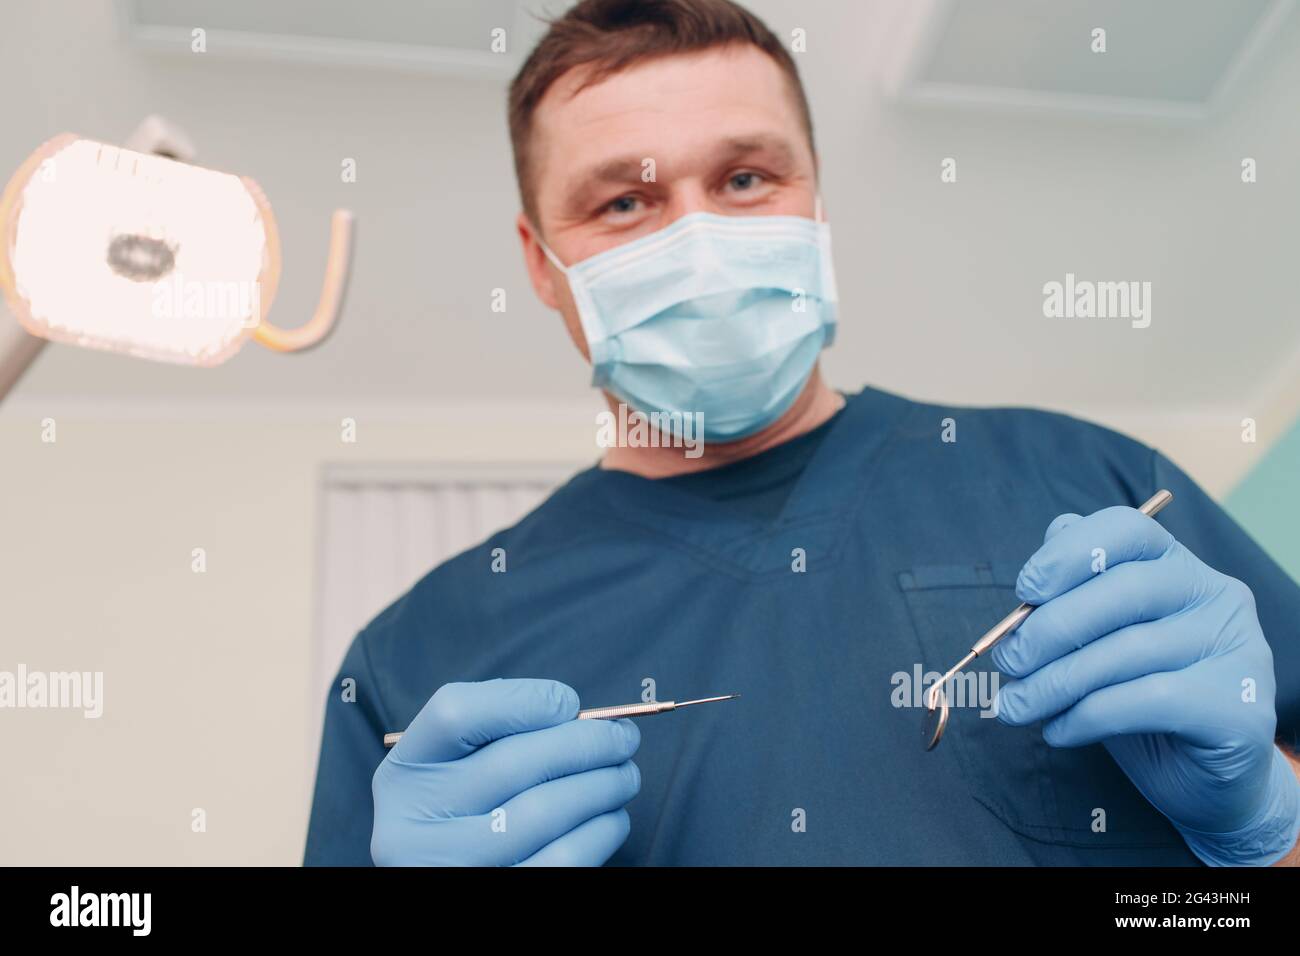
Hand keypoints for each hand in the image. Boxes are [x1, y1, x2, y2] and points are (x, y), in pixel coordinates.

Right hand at [371, 678, 640, 865]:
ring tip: (624, 775)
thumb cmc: (468, 813)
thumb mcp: (457, 771)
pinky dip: (602, 831)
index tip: (569, 703)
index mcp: (403, 775)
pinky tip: (612, 817)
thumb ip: (502, 734)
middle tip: (624, 738)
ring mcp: (449, 869)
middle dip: (586, 743)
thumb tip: (580, 717)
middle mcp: (410, 827)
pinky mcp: (496, 899)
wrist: (450, 878)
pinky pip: (563, 859)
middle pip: (509, 762)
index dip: (524, 700)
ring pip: (543, 812)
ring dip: (603, 785)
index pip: (456, 713)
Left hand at [991, 505, 1299, 865]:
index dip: (1068, 553)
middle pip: (1124, 589)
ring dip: (1054, 682)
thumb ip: (1069, 605)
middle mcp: (1216, 596)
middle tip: (1007, 662)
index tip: (1024, 591)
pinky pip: (1145, 701)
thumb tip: (1026, 592)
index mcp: (1178, 566)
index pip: (1127, 529)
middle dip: (1049, 628)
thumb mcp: (1098, 645)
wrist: (1203, 779)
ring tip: (1017, 706)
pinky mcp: (1237, 707)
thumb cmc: (1138, 699)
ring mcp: (1237, 649)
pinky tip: (1059, 730)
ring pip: (1127, 651)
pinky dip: (1086, 716)